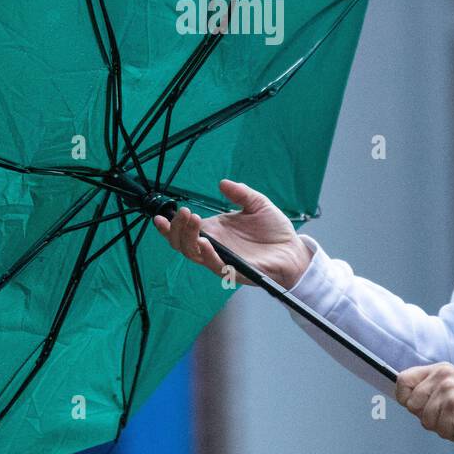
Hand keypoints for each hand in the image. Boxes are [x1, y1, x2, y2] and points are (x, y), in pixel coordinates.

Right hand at [152, 179, 311, 288]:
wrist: (293, 250)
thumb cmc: (274, 230)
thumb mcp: (257, 204)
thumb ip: (240, 193)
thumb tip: (222, 183)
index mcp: (215, 232)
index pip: (184, 231)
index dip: (169, 225)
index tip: (160, 215)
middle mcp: (214, 247)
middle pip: (182, 244)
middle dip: (177, 229)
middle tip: (184, 213)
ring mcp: (223, 260)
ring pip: (193, 255)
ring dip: (189, 239)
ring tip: (193, 220)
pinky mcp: (235, 271)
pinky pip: (215, 266)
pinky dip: (207, 255)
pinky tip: (205, 242)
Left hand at [395, 362, 453, 440]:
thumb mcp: (452, 388)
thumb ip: (429, 390)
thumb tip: (405, 399)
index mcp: (440, 369)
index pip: (403, 380)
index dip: (406, 399)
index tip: (420, 407)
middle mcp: (444, 375)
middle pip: (412, 406)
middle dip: (429, 418)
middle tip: (450, 416)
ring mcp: (452, 389)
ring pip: (427, 421)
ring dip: (444, 428)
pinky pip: (442, 429)